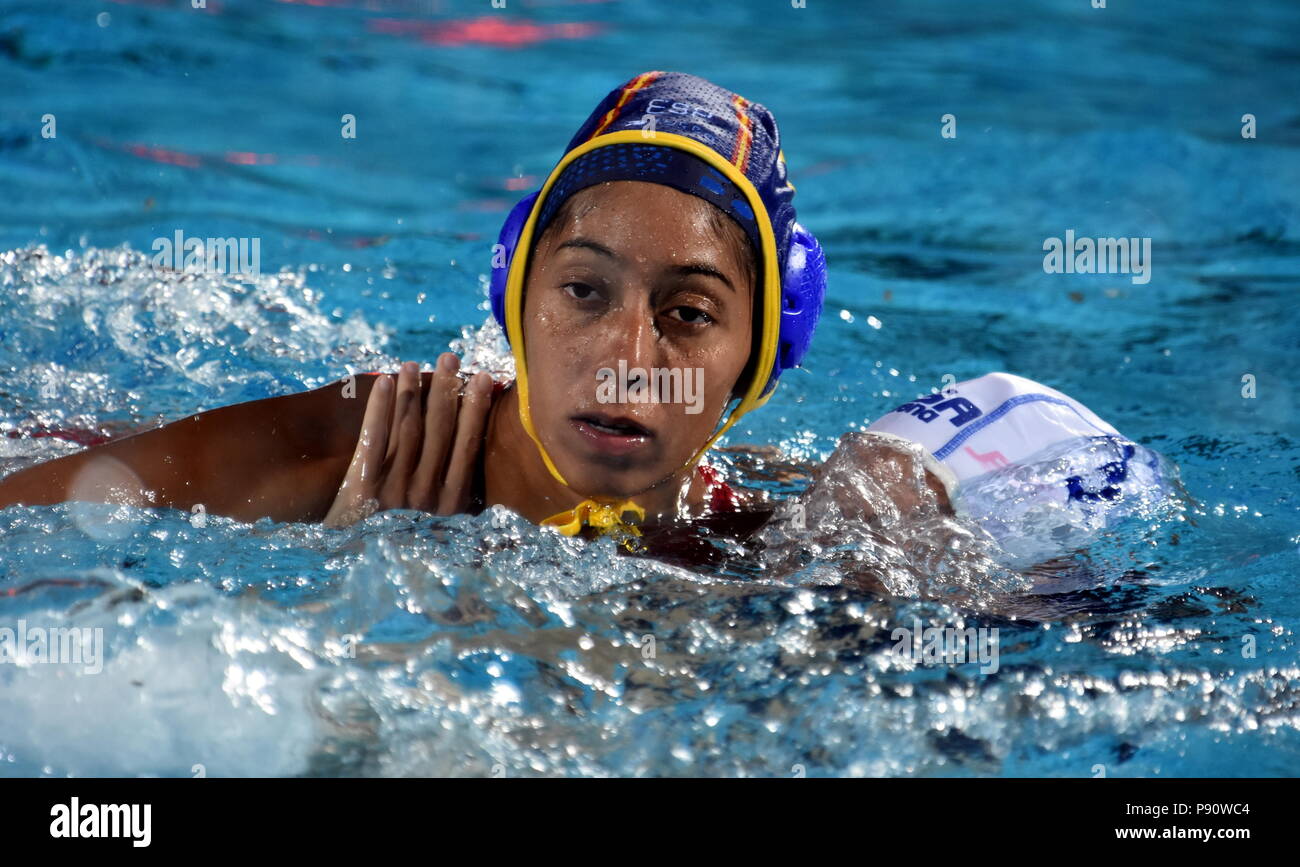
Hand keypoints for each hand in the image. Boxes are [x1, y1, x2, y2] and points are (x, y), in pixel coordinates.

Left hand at [324, 354, 493, 526]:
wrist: (365, 567)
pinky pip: (374, 439)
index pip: (467, 444)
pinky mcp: (363, 487)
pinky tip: (383, 383)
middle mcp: (426, 495)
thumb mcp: (444, 522)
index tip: (480, 377)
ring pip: (407, 429)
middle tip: (449, 358)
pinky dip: (379, 408)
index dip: (474, 408)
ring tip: (411, 364)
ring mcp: (394, 490)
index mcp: (452, 501)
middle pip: (438, 430)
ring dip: (412, 392)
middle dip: (445, 390)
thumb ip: (461, 491)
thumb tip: (488, 449)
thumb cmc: (410, 539)